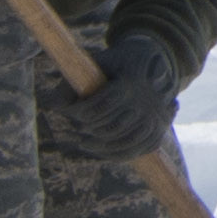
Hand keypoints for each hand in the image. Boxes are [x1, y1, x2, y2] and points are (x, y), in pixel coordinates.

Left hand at [76, 24, 197, 157]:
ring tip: (84, 143)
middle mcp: (148, 100)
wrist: (152, 63)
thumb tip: (56, 105)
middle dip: (90, 129)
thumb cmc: (114, 64)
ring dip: (102, 147)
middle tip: (77, 128)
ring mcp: (157, 116)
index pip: (102, 104)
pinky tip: (101, 151)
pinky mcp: (160, 129)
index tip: (71, 112)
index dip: (81, 111)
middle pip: (113, 126)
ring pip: (128, 141)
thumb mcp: (94, 64)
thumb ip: (74, 83)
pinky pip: (140, 149)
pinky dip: (119, 155)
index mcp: (132, 79)